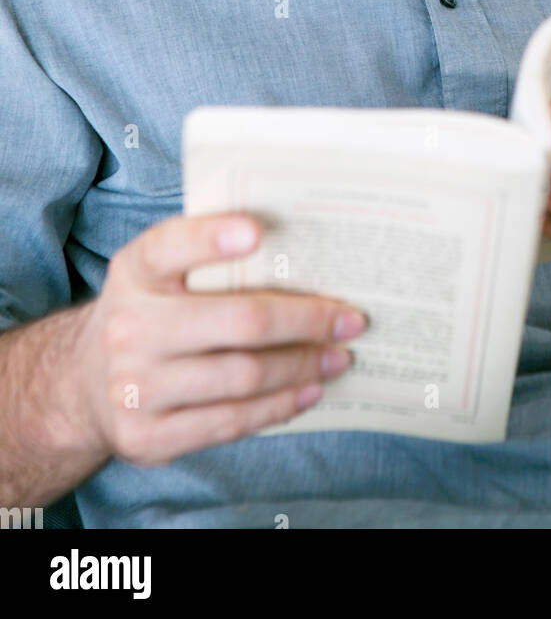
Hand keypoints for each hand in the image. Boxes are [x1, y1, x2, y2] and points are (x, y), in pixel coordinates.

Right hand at [76, 213, 365, 465]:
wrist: (83, 383)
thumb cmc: (148, 311)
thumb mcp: (157, 272)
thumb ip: (206, 254)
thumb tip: (299, 248)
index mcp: (135, 271)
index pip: (171, 246)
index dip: (211, 238)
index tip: (258, 231)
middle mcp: (128, 327)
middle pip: (237, 321)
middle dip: (305, 320)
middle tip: (350, 318)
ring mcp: (134, 388)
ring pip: (242, 377)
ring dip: (302, 367)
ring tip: (338, 357)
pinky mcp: (147, 436)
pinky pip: (230, 422)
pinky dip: (279, 407)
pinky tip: (308, 391)